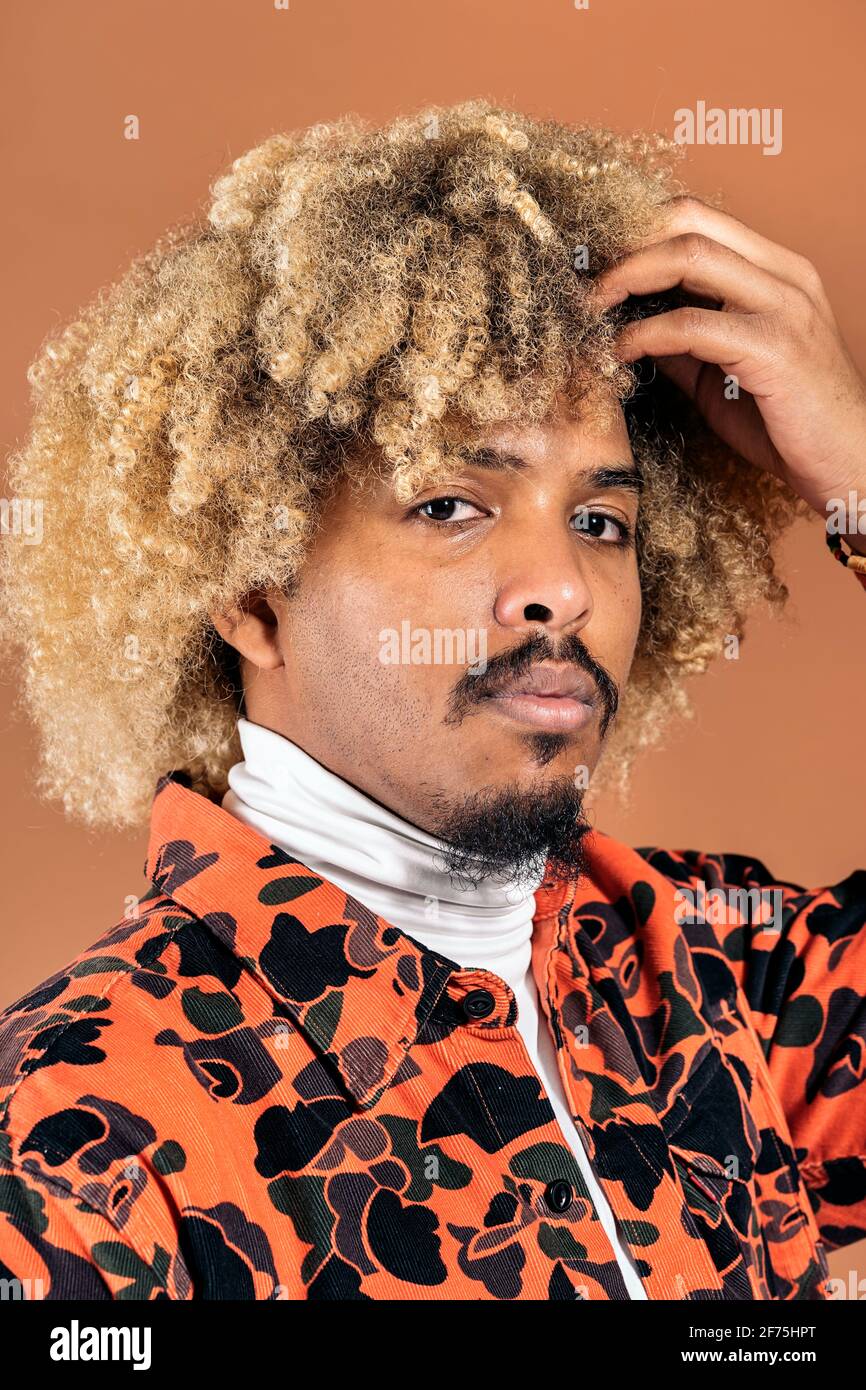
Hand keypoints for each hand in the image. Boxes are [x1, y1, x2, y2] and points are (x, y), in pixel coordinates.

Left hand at [588, 197, 865, 552]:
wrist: (849, 464)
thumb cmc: (789, 424)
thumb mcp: (724, 372)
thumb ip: (684, 342)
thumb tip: (630, 327)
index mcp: (776, 271)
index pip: (699, 220)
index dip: (638, 234)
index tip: (595, 264)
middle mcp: (785, 275)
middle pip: (689, 222)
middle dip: (625, 245)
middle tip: (583, 282)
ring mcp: (784, 306)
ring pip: (689, 256)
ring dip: (626, 278)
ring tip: (591, 310)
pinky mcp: (775, 347)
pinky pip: (692, 324)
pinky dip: (644, 334)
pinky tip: (620, 353)